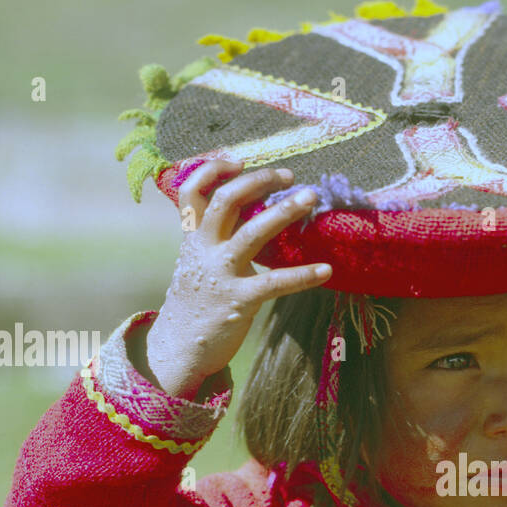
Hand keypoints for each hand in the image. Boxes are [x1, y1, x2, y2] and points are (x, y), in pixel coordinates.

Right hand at [145, 159, 330, 398]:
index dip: (212, 169)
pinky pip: (275, 282)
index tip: (240, 159)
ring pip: (252, 232)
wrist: (180, 348)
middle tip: (290, 175)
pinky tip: (326, 270)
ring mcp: (220, 274)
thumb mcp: (197, 262)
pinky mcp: (238, 301)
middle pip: (227, 200)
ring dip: (284, 211)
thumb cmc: (197, 301)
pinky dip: (303, 274)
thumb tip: (247, 212)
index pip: (192, 190)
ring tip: (311, 197)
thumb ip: (215, 237)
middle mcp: (203, 249)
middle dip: (259, 181)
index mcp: (192, 238)